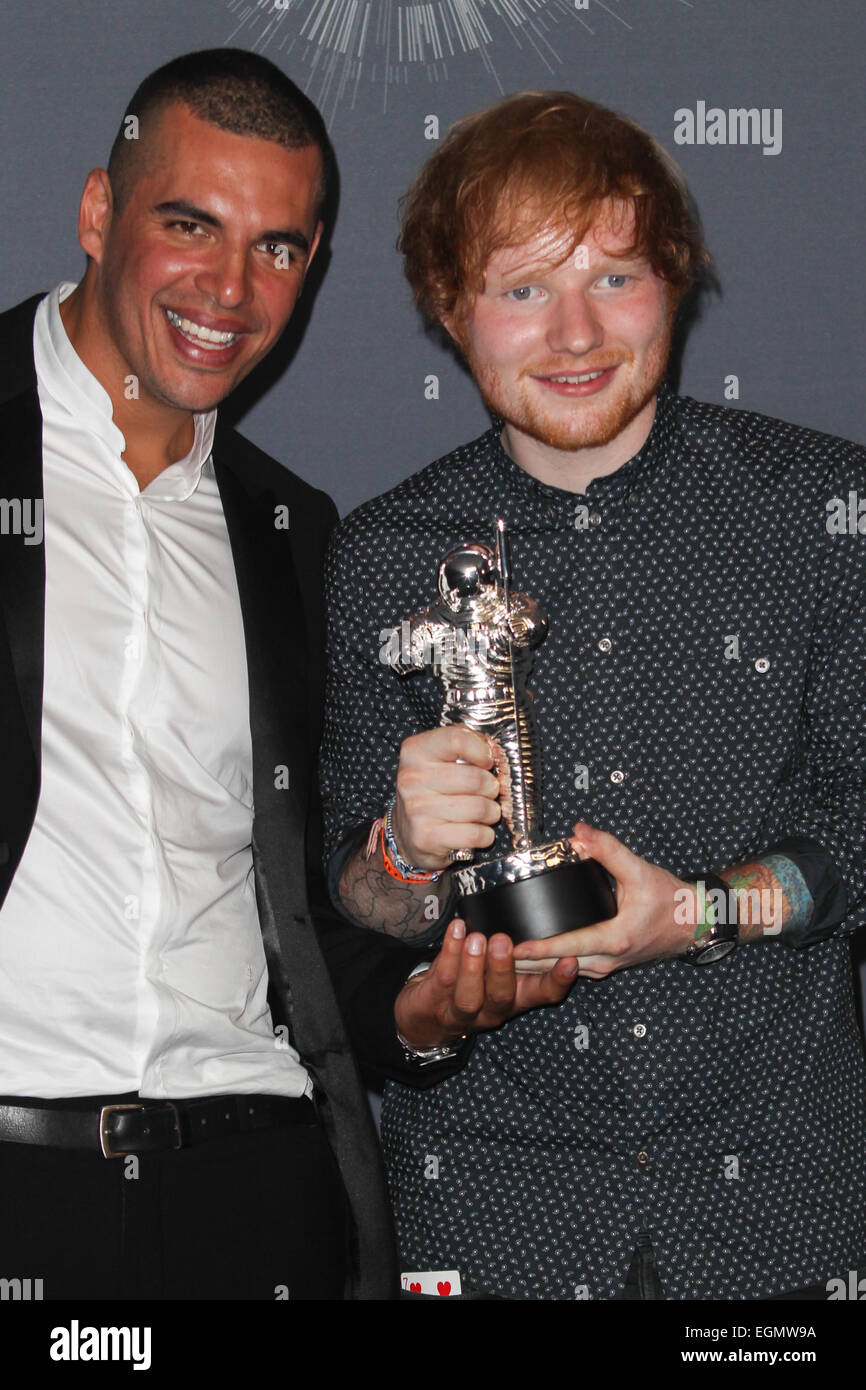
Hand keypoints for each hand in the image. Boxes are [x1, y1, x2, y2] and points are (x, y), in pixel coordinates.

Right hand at [392, 726, 500, 870]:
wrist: (408, 832)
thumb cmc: (432, 791)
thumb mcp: (440, 758)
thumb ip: (467, 744)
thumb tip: (494, 750)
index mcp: (416, 751)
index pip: (457, 739)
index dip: (482, 751)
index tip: (486, 761)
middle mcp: (412, 778)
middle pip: (475, 778)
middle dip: (491, 787)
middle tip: (487, 791)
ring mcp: (417, 809)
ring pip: (480, 808)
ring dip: (490, 812)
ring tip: (482, 812)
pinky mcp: (427, 837)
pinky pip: (475, 834)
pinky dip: (485, 835)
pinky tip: (476, 829)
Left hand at [394, 919, 578, 1048]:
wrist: (426, 1016)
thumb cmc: (471, 983)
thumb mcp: (500, 972)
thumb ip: (518, 953)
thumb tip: (538, 915)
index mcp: (516, 999)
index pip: (543, 995)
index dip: (557, 981)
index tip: (569, 960)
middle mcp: (493, 1010)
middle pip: (502, 997)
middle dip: (503, 969)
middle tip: (502, 940)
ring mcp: (462, 1012)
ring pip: (470, 996)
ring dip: (473, 966)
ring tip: (476, 939)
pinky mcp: (434, 1003)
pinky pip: (443, 978)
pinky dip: (449, 951)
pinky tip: (455, 929)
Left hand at [513, 822, 696, 979]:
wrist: (693, 923)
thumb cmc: (670, 899)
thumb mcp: (640, 870)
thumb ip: (609, 850)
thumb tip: (579, 832)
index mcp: (615, 939)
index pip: (568, 948)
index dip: (538, 949)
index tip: (511, 949)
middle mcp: (607, 960)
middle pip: (556, 967)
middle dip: (521, 963)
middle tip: (489, 953)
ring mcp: (606, 966)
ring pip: (560, 972)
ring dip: (530, 967)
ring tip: (497, 956)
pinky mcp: (605, 965)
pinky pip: (569, 969)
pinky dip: (545, 964)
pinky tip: (524, 957)